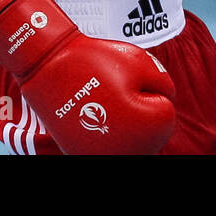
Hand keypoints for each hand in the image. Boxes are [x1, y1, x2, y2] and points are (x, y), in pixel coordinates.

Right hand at [0, 0, 175, 154]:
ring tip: (105, 103)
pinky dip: (106, 134)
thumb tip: (165, 104)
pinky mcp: (82, 155)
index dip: (149, 91)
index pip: (166, 112)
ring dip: (125, 126)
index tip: (127, 82)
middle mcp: (129, 149)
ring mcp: (103, 155)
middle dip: (140, 111)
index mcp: (150, 125)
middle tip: (115, 93)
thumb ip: (164, 85)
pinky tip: (94, 117)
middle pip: (149, 132)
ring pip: (130, 142)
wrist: (49, 65)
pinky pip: (108, 146)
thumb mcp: (144, 62)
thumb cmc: (99, 60)